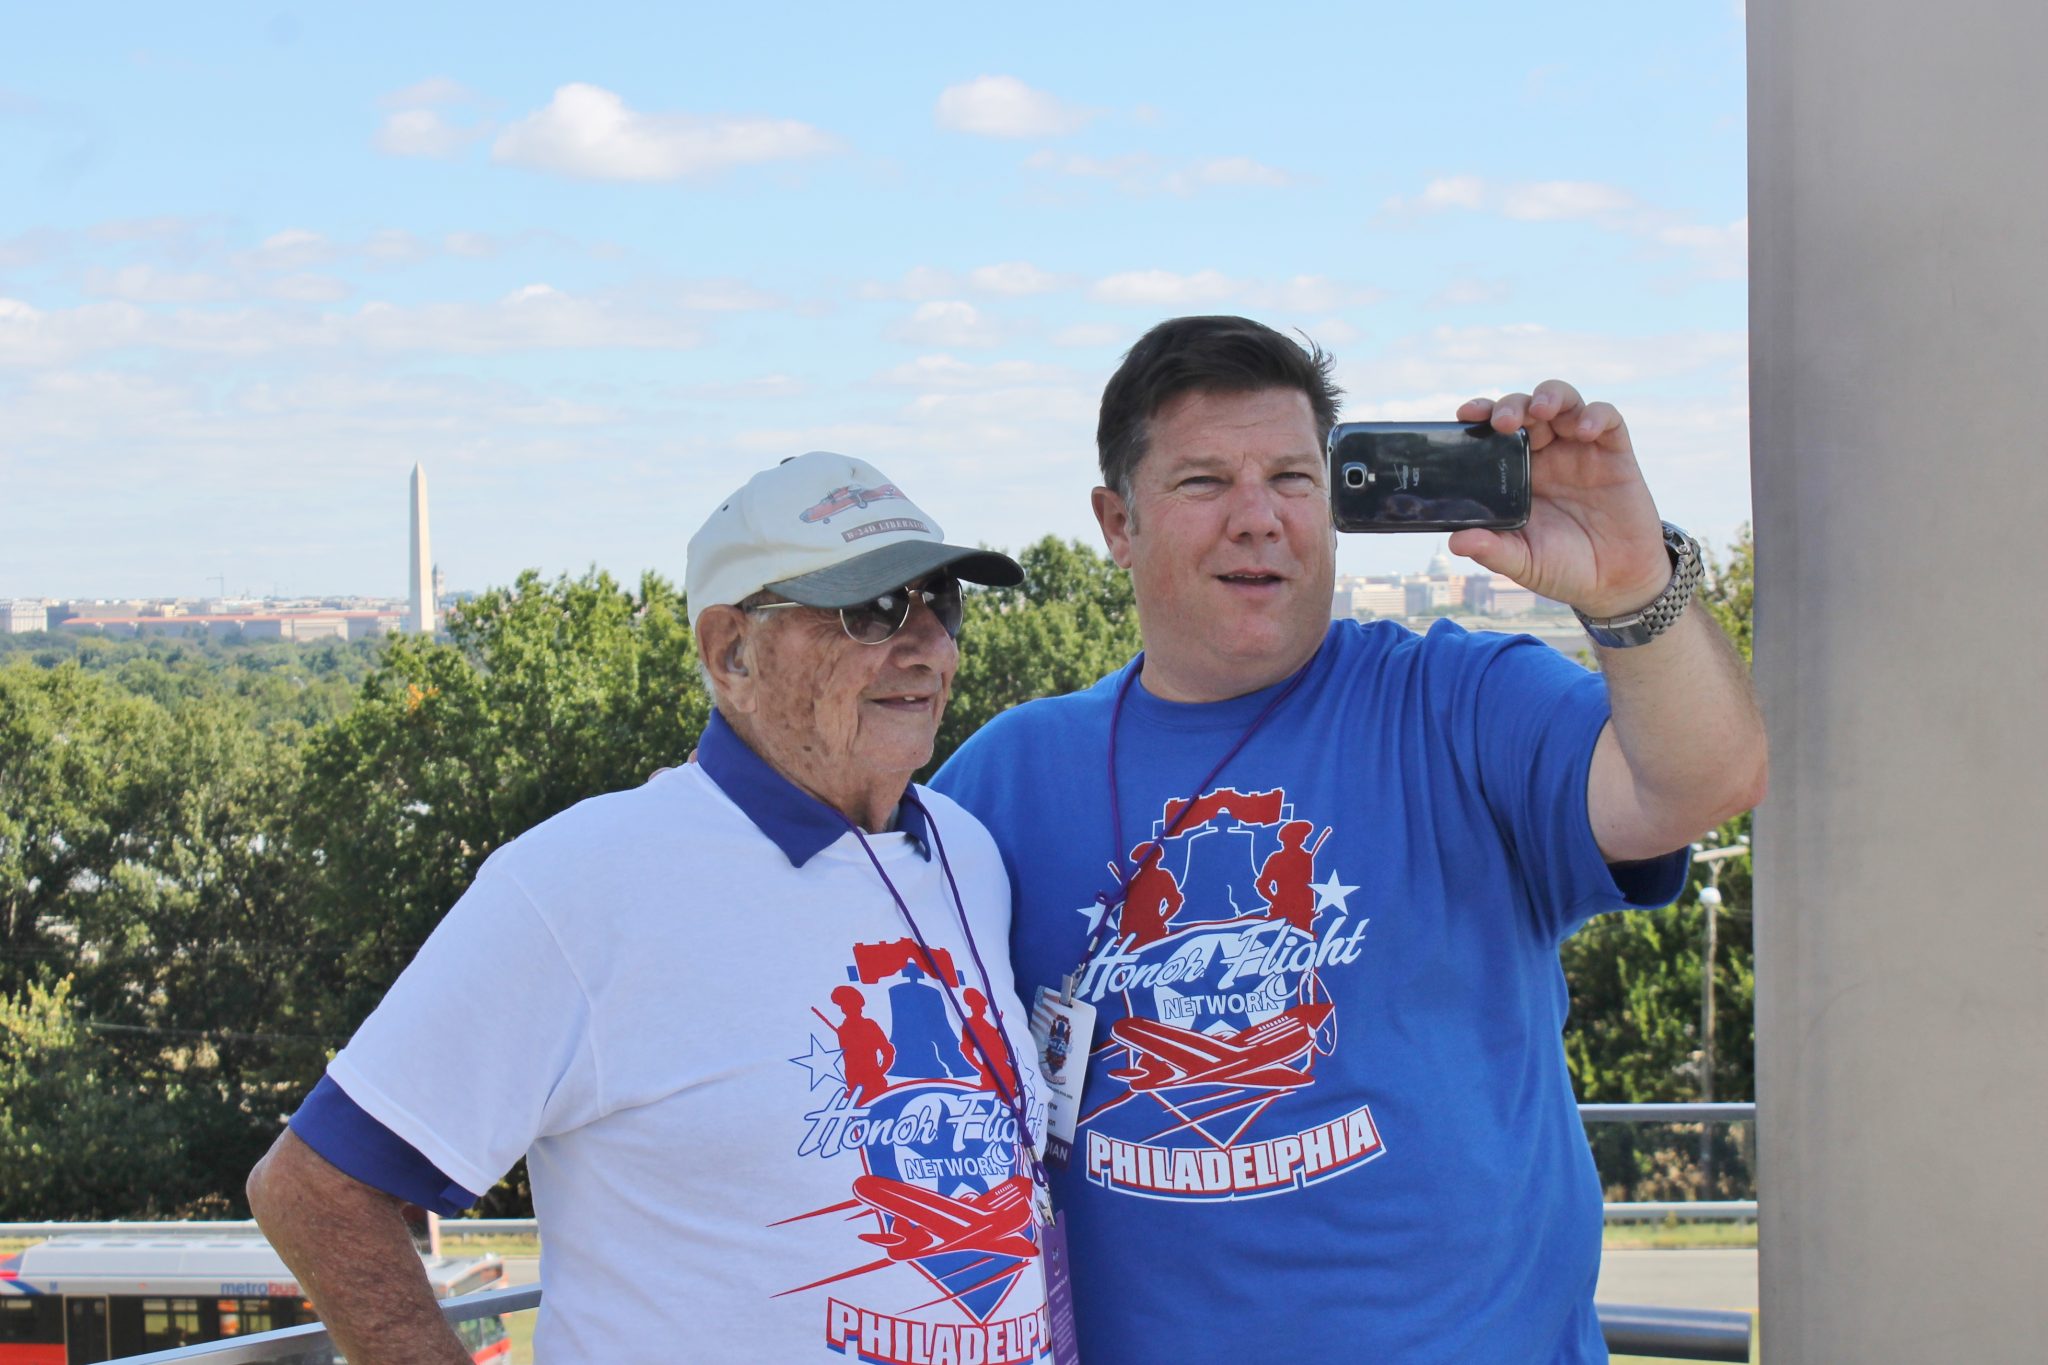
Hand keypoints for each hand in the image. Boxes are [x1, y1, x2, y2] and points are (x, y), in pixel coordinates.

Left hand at [1450, 381, 1671, 617]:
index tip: (1465, 414)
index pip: (1495, 432)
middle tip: (1503, 421)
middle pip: (1526, 408)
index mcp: (1518, 473)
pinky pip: (1607, 419)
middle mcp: (1547, 454)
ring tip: (1541, 410)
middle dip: (1512, 405)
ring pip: (1565, 402)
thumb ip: (1493, 550)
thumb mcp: (1523, 562)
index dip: (1481, 414)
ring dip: (1550, 396)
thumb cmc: (1563, 568)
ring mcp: (1581, 450)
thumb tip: (1455, 542)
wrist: (1616, 582)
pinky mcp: (1615, 453)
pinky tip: (1584, 430)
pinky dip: (1595, 415)